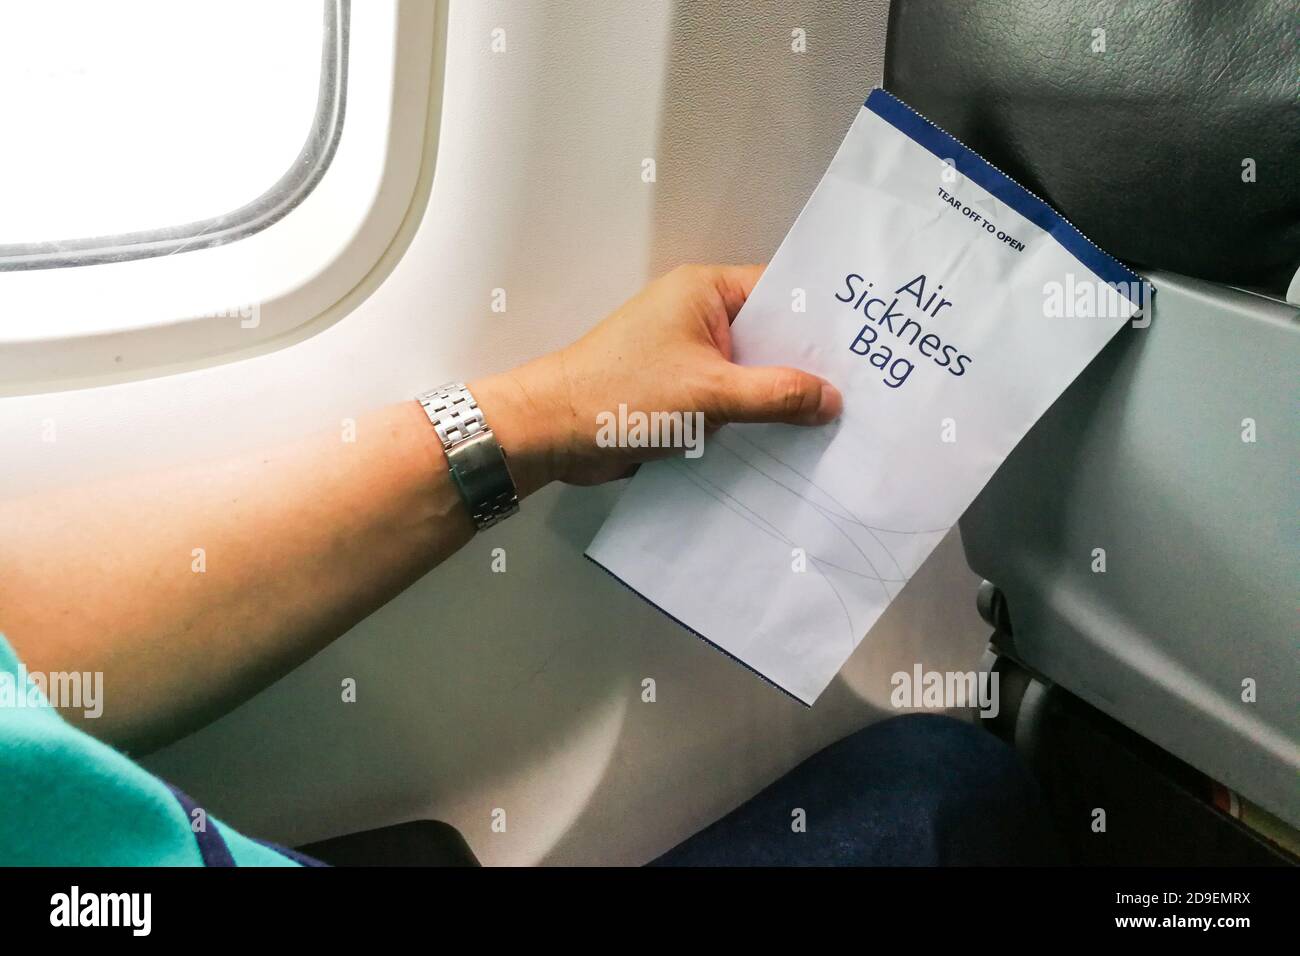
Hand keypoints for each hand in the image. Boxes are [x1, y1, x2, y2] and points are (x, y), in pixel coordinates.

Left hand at [471, 264, 842, 493]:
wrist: (550, 434)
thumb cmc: (622, 396)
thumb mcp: (710, 394)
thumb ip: (776, 395)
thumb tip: (831, 399)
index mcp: (705, 292)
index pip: (781, 292)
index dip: (822, 319)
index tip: (868, 346)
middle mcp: (699, 316)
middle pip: (769, 337)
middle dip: (806, 366)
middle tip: (865, 392)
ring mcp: (688, 356)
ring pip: (751, 374)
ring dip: (779, 399)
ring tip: (838, 424)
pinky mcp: (679, 393)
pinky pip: (729, 401)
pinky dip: (752, 420)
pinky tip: (789, 445)